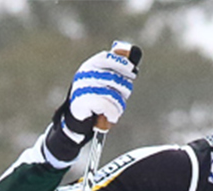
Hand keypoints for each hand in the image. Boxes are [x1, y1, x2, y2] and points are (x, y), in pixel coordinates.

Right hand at [44, 42, 141, 165]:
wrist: (78, 115)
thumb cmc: (96, 95)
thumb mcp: (104, 79)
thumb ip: (116, 67)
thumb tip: (134, 52)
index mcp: (90, 65)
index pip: (107, 58)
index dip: (122, 63)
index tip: (133, 71)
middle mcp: (85, 74)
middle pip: (114, 78)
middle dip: (125, 88)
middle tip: (125, 95)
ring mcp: (82, 87)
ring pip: (112, 94)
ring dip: (120, 104)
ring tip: (118, 109)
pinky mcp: (82, 101)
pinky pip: (106, 105)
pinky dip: (113, 113)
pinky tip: (113, 116)